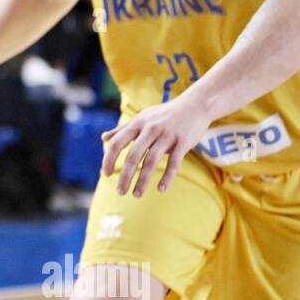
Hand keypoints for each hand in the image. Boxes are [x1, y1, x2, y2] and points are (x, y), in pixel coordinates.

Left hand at [99, 93, 214, 196]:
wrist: (195, 105)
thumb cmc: (165, 114)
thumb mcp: (142, 118)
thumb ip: (123, 129)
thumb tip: (103, 137)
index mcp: (138, 123)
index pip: (117, 143)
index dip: (109, 159)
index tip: (105, 174)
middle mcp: (150, 129)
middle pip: (133, 156)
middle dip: (125, 176)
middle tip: (120, 192)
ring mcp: (167, 135)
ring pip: (151, 162)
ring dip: (142, 181)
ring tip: (136, 195)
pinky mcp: (183, 142)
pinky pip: (174, 163)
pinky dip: (167, 177)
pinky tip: (161, 189)